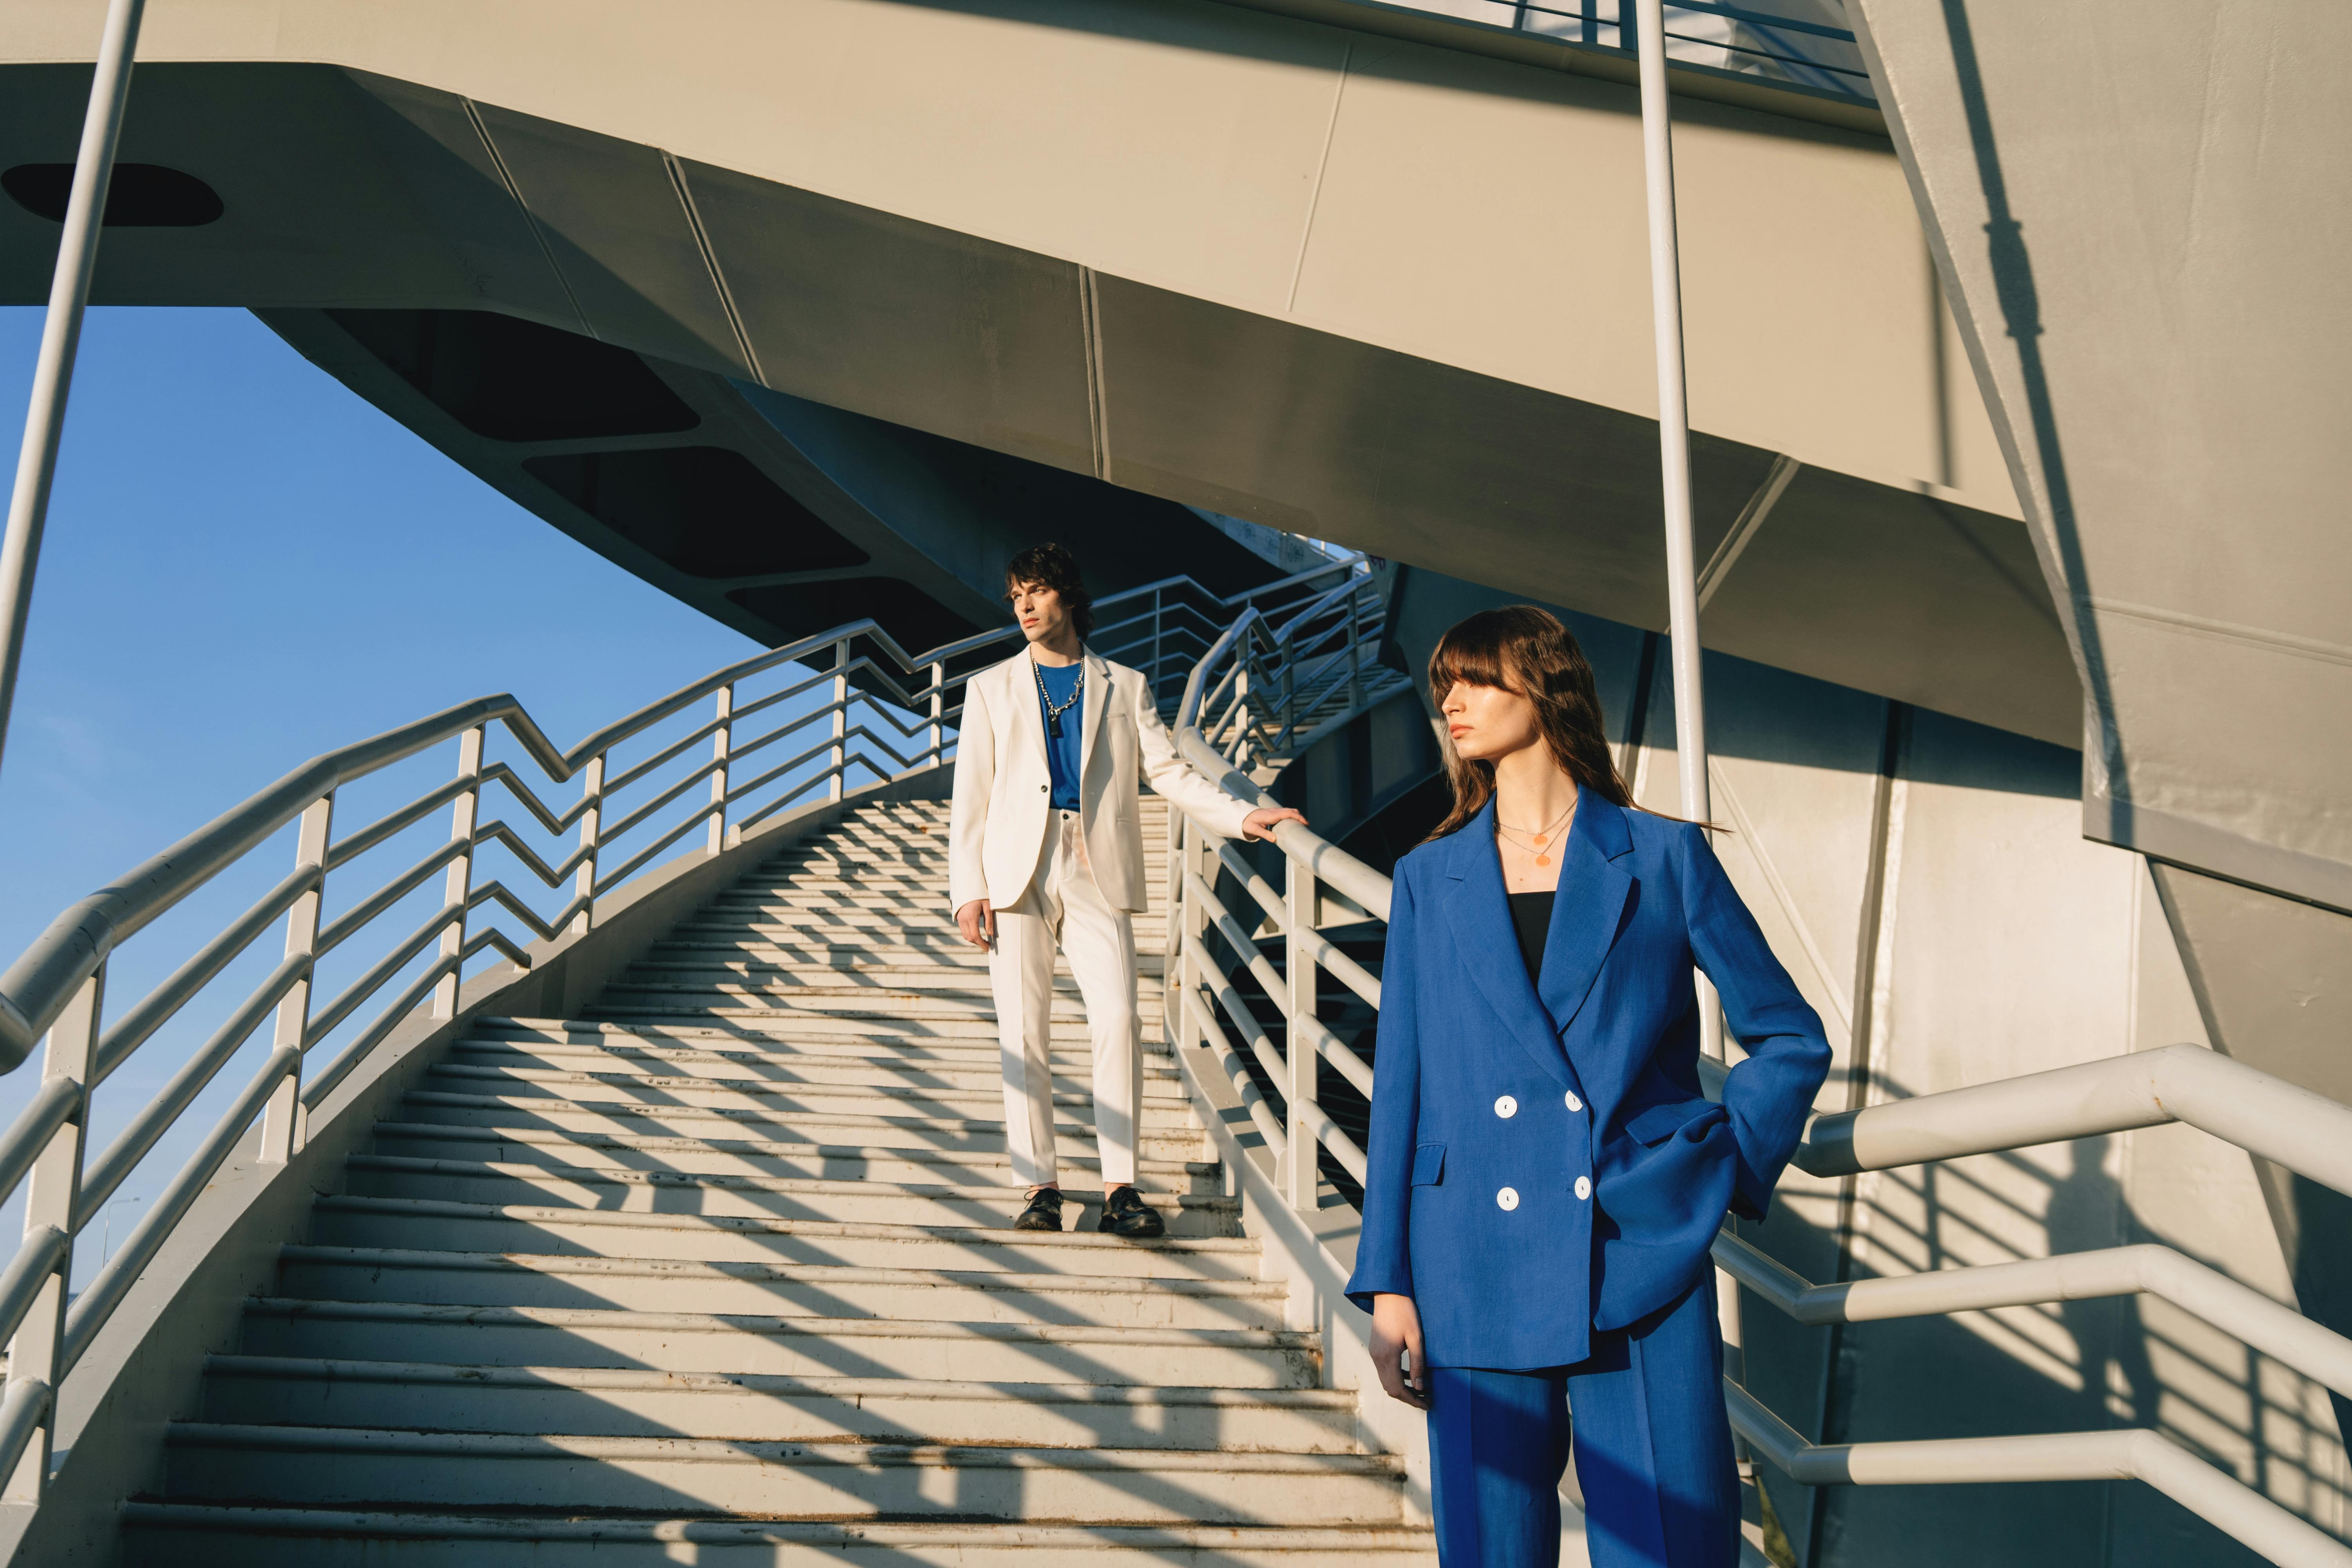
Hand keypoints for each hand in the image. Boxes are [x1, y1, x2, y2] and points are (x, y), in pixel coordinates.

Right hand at [954, 899, 996, 949]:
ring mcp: (959, 919)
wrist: (967, 886)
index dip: (981, 944)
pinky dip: (969, 934)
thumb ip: (989, 921)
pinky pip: (963, 930)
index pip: (975, 935)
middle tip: (987, 944)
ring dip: (974, 940)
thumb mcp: (987, 906)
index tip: (987, 947)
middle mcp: (963, 919)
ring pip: (965, 935)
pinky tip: (976, 933)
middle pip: (969, 938)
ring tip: (983, 939)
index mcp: (971, 917)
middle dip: (978, 943)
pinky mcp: (958, 918)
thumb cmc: (980, 895)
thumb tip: (990, 934)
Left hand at [1242, 806, 1307, 842]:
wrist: (1242, 817)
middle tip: (1307, 827)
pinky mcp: (1275, 813)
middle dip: (1301, 817)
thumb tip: (1275, 839)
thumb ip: (1264, 834)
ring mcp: (1275, 811)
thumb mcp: (1254, 830)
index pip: (1289, 813)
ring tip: (1303, 826)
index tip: (1306, 823)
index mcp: (1272, 815)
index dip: (1298, 817)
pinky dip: (1293, 817)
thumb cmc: (1248, 824)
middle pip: (1292, 810)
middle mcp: (1275, 811)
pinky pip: (1287, 813)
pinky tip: (1294, 825)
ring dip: (1298, 817)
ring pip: (1290, 811)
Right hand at [1368, 1293, 1428, 1409]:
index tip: (1427, 1403)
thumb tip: (1420, 1387)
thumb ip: (1418, 1363)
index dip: (1412, 1400)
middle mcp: (1377, 1358)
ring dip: (1402, 1388)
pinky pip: (1385, 1371)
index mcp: (1387, 1356)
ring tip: (1421, 1389)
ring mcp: (1374, 1353)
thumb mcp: (1416, 1338)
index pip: (1397, 1389)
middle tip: (1426, 1399)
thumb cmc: (1405, 1313)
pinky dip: (1397, 1377)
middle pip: (1390, 1389)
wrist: (1388, 1294)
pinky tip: (1411, 1375)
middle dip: (1408, 1397)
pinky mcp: (1375, 1349)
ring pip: (1386, 1381)